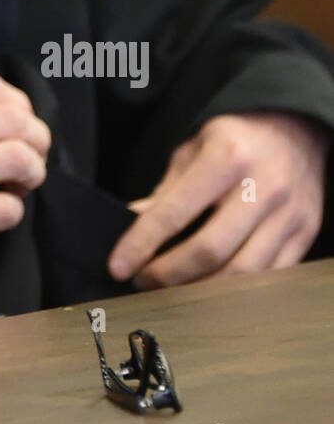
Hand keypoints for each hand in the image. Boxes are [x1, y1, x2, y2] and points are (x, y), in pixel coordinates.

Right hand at [0, 71, 51, 284]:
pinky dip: (13, 211)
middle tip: (30, 159)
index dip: (20, 104)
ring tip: (20, 184)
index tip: (19, 125)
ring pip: (19, 159)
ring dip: (32, 174)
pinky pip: (6, 209)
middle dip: (37, 140)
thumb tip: (4, 114)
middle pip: (15, 120)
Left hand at [108, 110, 329, 288]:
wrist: (298, 132)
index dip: (141, 243)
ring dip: (199, 290)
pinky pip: (267, 278)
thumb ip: (166, 190)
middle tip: (142, 280)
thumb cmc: (237, 140)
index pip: (175, 211)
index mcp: (227, 156)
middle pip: (209, 250)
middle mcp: (262, 186)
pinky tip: (209, 288)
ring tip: (171, 290)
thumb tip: (131, 224)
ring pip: (241, 273)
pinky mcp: (305, 234)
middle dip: (167, 274)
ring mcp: (289, 214)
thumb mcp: (195, 148)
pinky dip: (234, 291)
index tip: (118, 266)